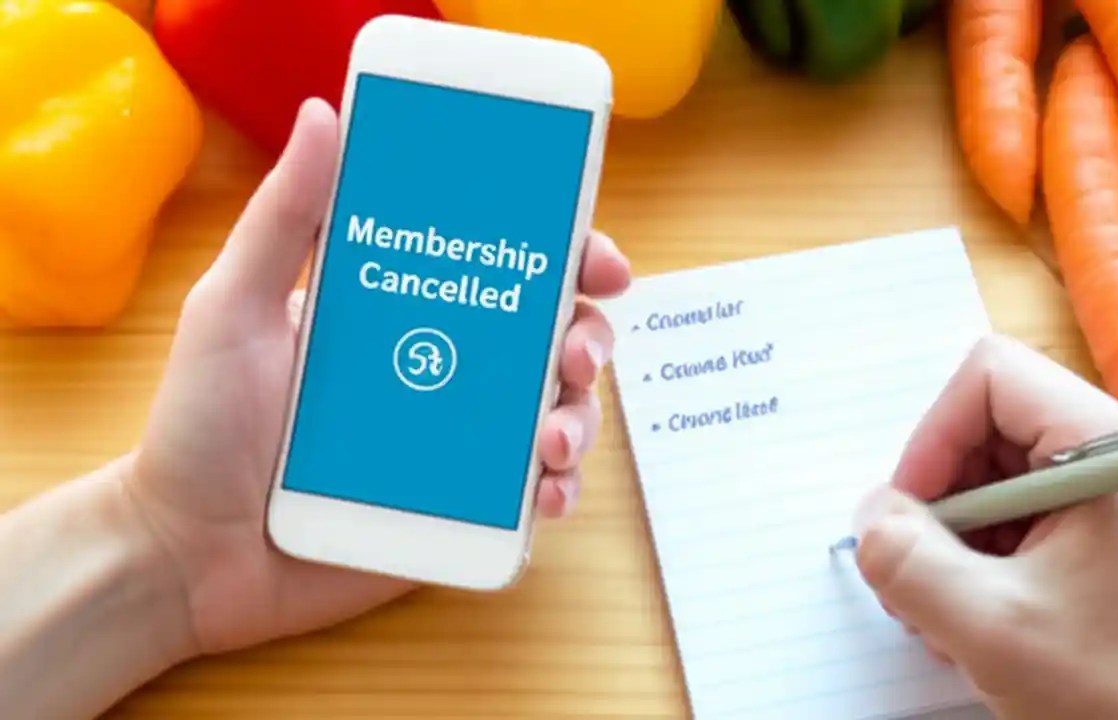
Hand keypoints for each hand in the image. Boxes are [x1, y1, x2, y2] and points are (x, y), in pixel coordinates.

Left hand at [123, 98, 631, 656]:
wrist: (185, 553)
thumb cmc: (199, 426)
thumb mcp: (236, 306)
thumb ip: (285, 217)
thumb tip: (322, 113)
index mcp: (405, 314)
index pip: (504, 273)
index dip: (565, 259)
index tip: (596, 259)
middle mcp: (443, 374)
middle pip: (549, 341)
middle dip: (587, 338)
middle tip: (575, 352)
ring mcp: (455, 446)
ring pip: (555, 416)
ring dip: (579, 418)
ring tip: (552, 439)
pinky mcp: (457, 512)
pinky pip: (529, 497)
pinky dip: (557, 491)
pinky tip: (546, 493)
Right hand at [851, 335, 1117, 719]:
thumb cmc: (1116, 701)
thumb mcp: (988, 628)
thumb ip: (908, 560)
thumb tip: (871, 514)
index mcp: (1114, 454)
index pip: (993, 378)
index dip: (933, 436)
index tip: (910, 512)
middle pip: (990, 425)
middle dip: (939, 496)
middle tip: (916, 569)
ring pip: (997, 474)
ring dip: (954, 536)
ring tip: (946, 608)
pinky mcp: (1110, 539)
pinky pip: (1020, 516)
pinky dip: (981, 558)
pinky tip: (975, 616)